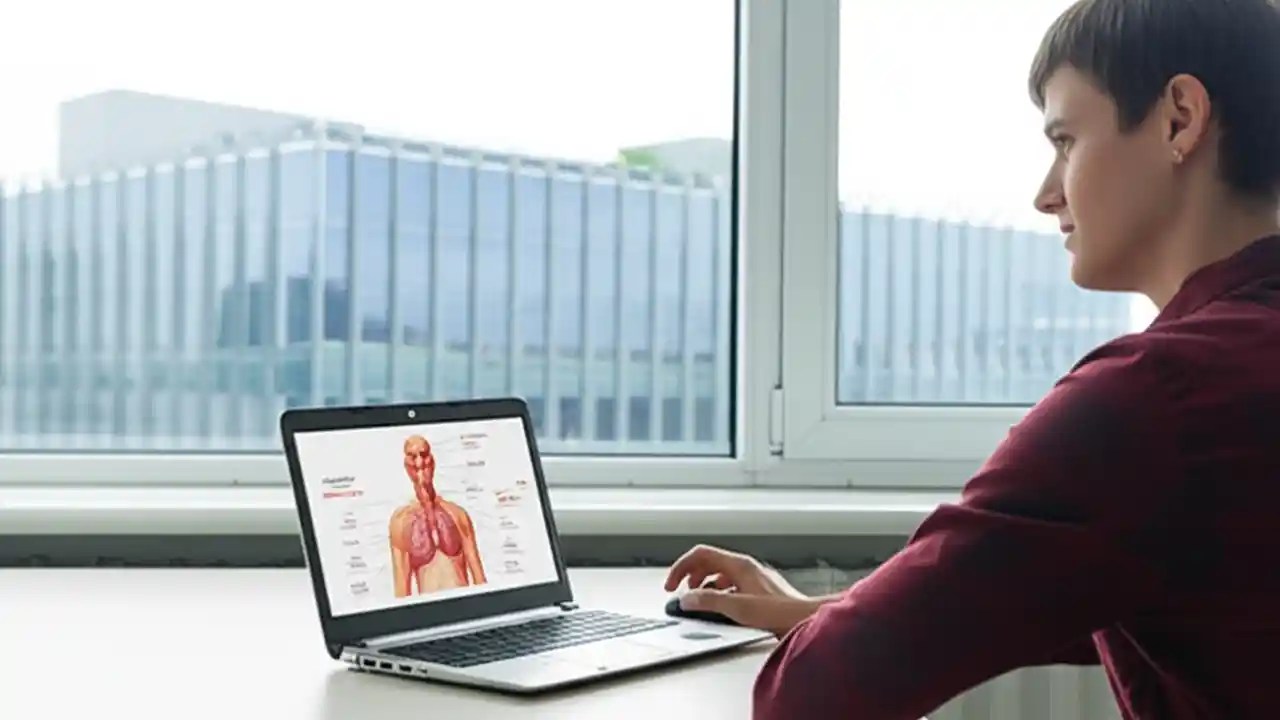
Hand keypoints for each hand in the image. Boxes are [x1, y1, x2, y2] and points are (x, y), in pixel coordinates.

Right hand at [664, 544, 824, 637]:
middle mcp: (745, 567)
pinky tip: (718, 607)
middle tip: (679, 592)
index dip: (681, 567)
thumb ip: (709, 601)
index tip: (671, 584)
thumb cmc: (779, 611)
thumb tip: (686, 598)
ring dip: (702, 584)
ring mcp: (752, 577)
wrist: (804, 618)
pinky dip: (717, 592)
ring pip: (718, 573)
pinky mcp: (757, 589)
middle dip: (689, 575)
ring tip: (696, 600)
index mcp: (738, 565)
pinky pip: (730, 584)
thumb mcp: (738, 607)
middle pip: (707, 562)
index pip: (700, 554)